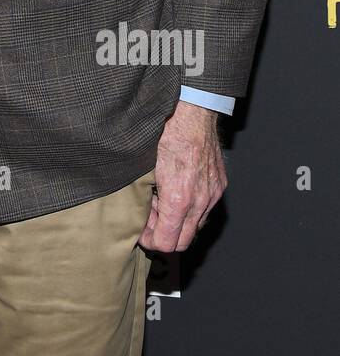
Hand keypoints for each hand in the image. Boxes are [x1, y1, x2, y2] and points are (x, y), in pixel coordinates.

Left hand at [139, 100, 227, 252]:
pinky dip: (189, 208)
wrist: (191, 112)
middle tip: (148, 218)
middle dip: (163, 235)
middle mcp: (200, 201)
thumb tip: (135, 215)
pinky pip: (204, 210)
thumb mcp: (143, 166)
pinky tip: (175, 190)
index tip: (140, 232)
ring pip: (195, 227)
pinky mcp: (219, 186)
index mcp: (179, 199)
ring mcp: (213, 194)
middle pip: (183, 242)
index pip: (167, 243)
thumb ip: (142, 197)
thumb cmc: (164, 133)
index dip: (150, 242)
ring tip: (159, 200)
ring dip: (176, 222)